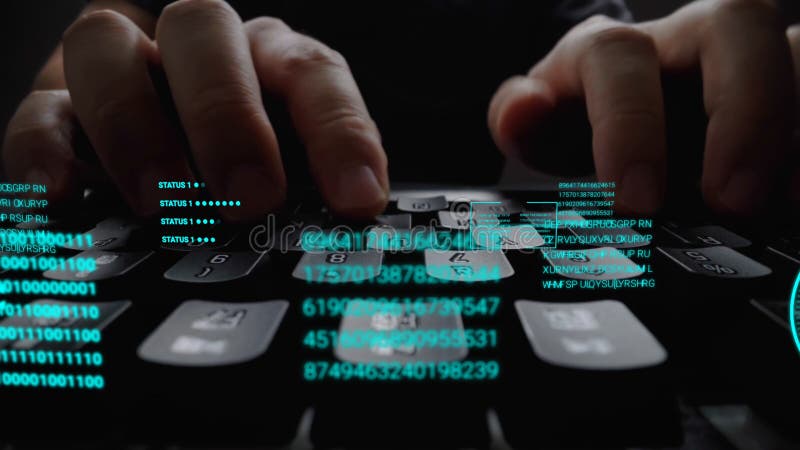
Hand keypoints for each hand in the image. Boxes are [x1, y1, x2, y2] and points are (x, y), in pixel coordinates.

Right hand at [2, 0, 388, 219]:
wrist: (164, 135)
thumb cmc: (245, 168)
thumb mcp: (292, 176)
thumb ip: (313, 195)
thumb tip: (349, 238)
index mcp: (267, 62)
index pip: (311, 72)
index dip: (339, 132)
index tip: (356, 201)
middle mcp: (197, 53)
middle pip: (203, 30)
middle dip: (226, 116)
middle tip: (247, 198)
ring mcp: (124, 71)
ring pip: (107, 46)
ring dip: (134, 124)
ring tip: (160, 203)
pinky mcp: (60, 108)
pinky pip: (40, 110)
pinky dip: (44, 150)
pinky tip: (61, 200)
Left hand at [489, 0, 797, 214]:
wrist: (636, 133)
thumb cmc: (587, 128)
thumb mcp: (547, 133)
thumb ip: (522, 120)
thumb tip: (522, 108)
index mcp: (612, 51)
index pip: (617, 57)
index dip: (628, 123)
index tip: (633, 199)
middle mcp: (689, 39)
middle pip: (735, 27)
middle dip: (740, 112)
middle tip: (730, 200)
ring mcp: (752, 59)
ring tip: (792, 197)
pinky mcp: (793, 89)